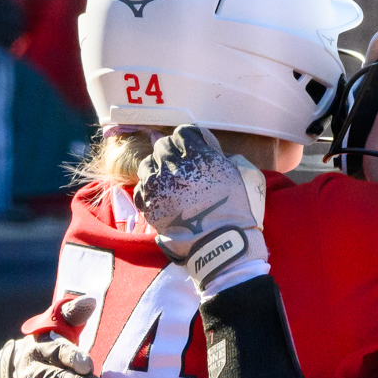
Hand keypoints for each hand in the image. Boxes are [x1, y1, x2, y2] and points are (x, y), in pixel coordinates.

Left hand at [133, 124, 269, 293]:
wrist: (221, 244)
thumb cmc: (235, 210)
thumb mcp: (236, 173)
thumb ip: (218, 155)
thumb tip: (206, 147)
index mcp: (197, 155)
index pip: (182, 133)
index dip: (187, 140)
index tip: (191, 149)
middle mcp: (174, 166)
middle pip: (162, 147)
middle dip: (171, 153)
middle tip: (180, 166)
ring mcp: (158, 186)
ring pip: (147, 164)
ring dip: (157, 169)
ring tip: (168, 182)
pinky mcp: (149, 205)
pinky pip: (141, 188)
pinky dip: (149, 189)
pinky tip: (161, 196)